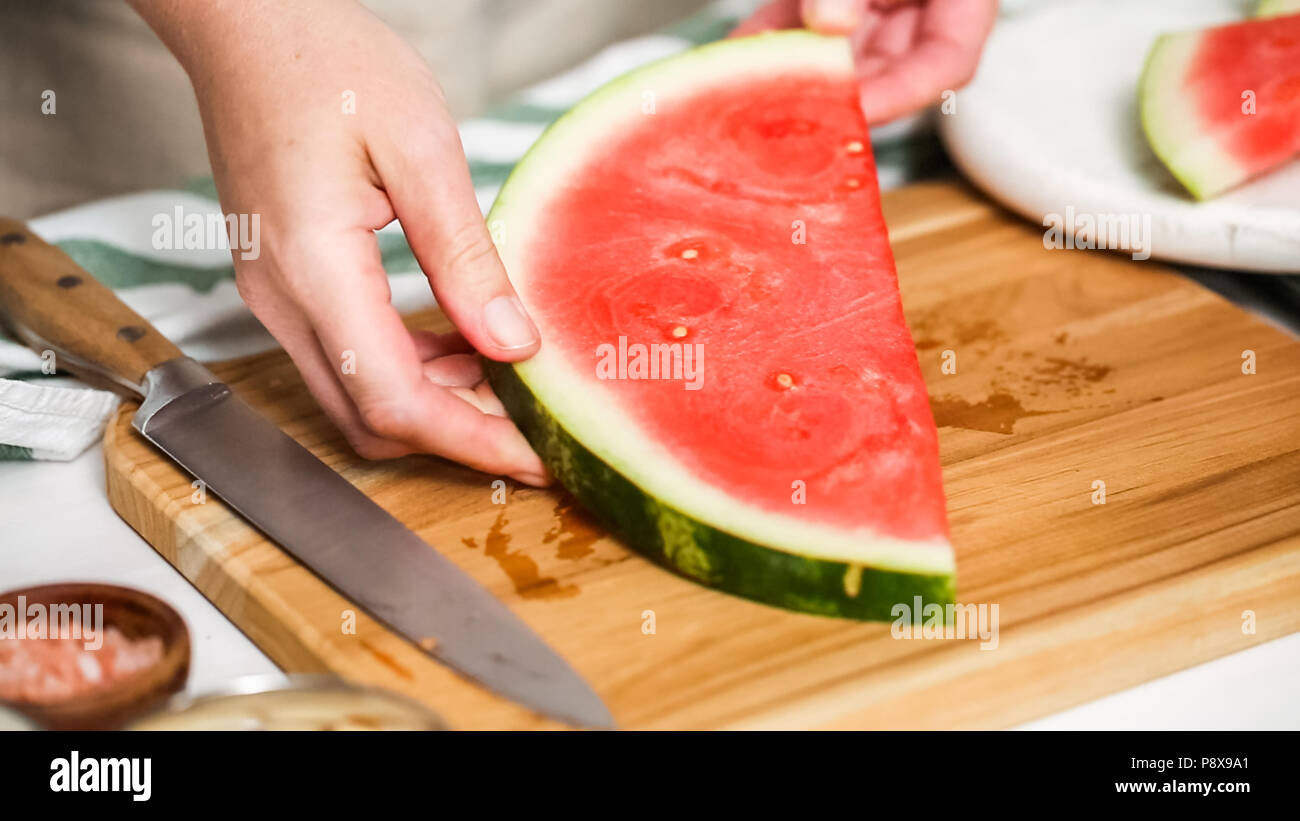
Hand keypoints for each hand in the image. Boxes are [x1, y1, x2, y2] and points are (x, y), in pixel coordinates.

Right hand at [130, 0, 549, 484]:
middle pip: (372, 419)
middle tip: (535, 433)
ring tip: (509, 386)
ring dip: (435, 407)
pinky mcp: (284, 285)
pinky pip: (347, 359)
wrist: (249, 25)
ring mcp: (274, 297)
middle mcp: (281, 300)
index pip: (394, 400)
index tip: (536, 460)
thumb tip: (512, 344)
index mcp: (314, 269)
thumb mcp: (420, 148)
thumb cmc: (327, 62)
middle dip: (459, 438)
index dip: (471, 442)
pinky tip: (461, 346)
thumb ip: (465, 257)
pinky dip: (407, 372)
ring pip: (356, 397)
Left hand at [733, 0, 997, 123]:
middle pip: (886, 67)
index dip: (902, 96)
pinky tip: (737, 60)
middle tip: (790, 113)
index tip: (853, 111)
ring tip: (754, 96)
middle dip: (836, 91)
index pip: (946, 63)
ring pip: (838, 50)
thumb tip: (830, 25)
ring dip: (796, 73)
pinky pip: (806, 21)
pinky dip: (774, 40)